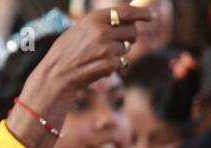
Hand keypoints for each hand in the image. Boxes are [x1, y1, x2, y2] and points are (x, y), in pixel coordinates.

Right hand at [17, 4, 150, 115]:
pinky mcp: (110, 65)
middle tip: (121, 40)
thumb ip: (103, 23)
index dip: (142, 13)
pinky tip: (98, 65)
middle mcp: (103, 31)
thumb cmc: (69, 49)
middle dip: (130, 37)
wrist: (59, 72)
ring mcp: (107, 49)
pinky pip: (121, 63)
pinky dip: (113, 65)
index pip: (126, 12)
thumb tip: (128, 19)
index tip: (151, 15)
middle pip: (132, 31)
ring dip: (119, 52)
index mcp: (95, 18)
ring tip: (99, 54)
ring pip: (127, 48)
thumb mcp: (83, 28)